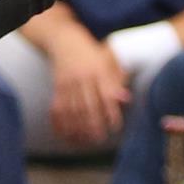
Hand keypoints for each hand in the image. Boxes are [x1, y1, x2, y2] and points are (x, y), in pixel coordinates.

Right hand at [47, 31, 129, 145]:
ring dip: (77, 129)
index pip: (105, 96)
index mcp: (98, 72)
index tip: (115, 128)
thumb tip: (126, 100)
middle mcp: (81, 78)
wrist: (66, 42)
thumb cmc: (93, 55)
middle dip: (93, 126)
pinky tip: (65, 135)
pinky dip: (60, 124)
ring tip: (83, 142)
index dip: (111, 113)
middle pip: (87, 107)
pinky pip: (56, 109)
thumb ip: (117, 81)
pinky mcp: (56, 88)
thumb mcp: (108, 63)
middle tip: (99, 140)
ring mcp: (67, 84)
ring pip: (71, 111)